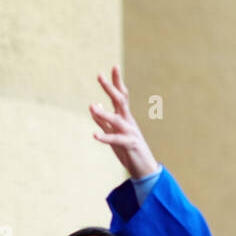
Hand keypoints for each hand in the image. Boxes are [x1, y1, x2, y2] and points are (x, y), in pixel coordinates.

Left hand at [89, 66, 158, 181]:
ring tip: (91, 106)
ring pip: (117, 120)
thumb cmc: (129, 150)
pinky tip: (94, 135)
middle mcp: (128, 122)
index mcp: (125, 118)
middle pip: (120, 101)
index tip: (113, 66)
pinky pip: (116, 140)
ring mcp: (130, 133)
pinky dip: (105, 137)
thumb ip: (103, 120)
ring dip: (103, 113)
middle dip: (110, 88)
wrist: (145, 169)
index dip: (116, 82)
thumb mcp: (113, 132)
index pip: (121, 96)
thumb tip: (94, 105)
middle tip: (99, 75)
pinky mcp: (130, 145)